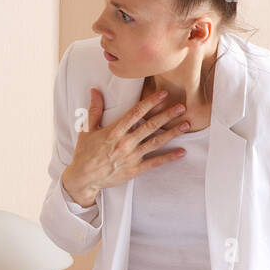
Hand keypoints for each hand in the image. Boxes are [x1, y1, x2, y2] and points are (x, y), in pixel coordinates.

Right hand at [61, 87, 191, 207]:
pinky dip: (169, 157)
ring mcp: (131, 157)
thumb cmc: (84, 153)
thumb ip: (94, 110)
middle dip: (167, 115)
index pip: (136, 112)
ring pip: (156, 142)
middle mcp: (125, 143)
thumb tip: (95, 91)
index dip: (151, 102)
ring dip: (172, 133)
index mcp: (114, 131)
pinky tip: (181, 152)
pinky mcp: (134, 170)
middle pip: (150, 126)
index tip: (163, 94)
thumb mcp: (86, 130)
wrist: (83, 178)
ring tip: (186, 124)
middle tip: (182, 106)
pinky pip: (154, 163)